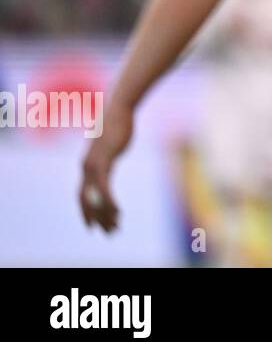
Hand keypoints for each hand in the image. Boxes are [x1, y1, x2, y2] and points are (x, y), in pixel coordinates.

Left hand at [79, 102, 133, 231]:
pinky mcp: (103, 162)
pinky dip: (109, 201)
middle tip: (109, 232)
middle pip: (88, 200)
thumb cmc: (118, 124)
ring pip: (96, 198)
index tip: (92, 226)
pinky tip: (117, 210)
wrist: (120, 110)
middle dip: (98, 218)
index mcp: (88, 165)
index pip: (83, 195)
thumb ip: (107, 157)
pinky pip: (104, 188)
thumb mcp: (112, 145)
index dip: (86, 211)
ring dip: (105, 215)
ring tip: (116, 226)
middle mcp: (86, 168)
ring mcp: (93, 165)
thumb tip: (108, 161)